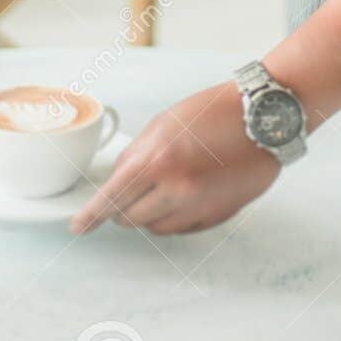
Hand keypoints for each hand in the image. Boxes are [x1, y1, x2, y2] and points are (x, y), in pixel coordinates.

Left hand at [69, 80, 279, 236]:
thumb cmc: (214, 111)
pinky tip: (188, 192)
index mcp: (157, 160)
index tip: (77, 227)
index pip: (111, 198)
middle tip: (131, 192)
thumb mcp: (164, 123)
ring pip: (155, 228)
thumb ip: (136, 154)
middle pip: (129, 218)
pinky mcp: (217, 216)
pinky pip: (181, 229)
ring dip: (150, 213)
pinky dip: (175, 217)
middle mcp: (176, 189)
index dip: (90, 216)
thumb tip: (118, 182)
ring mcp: (198, 206)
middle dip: (122, 209)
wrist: (263, 117)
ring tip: (167, 184)